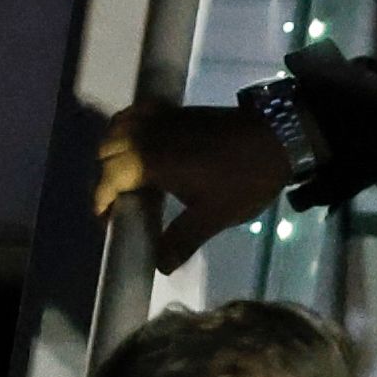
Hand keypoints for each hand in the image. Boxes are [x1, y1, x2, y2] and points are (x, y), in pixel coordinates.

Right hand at [94, 103, 291, 273]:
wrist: (274, 139)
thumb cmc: (243, 180)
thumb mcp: (214, 216)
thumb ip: (183, 239)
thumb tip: (160, 266)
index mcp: (147, 162)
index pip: (107, 180)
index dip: (102, 201)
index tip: (108, 220)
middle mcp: (142, 135)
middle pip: (104, 154)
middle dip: (106, 179)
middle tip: (123, 203)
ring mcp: (155, 118)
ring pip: (115, 132)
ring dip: (113, 153)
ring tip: (131, 178)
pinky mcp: (169, 109)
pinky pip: (133, 115)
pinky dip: (127, 129)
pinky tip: (141, 146)